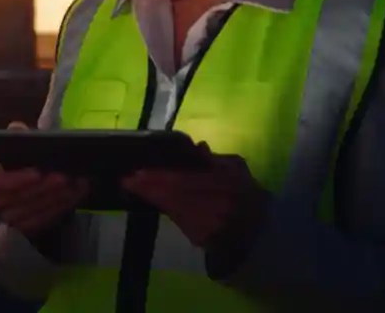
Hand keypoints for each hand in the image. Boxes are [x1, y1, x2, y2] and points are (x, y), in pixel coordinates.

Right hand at [0, 121, 89, 237]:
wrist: (41, 176)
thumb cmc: (30, 159)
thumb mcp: (25, 143)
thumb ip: (19, 134)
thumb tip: (17, 128)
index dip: (16, 179)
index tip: (37, 173)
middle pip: (18, 199)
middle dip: (43, 188)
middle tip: (64, 177)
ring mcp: (12, 217)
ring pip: (33, 211)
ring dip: (56, 197)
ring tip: (74, 184)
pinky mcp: (28, 227)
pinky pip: (43, 220)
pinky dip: (61, 206)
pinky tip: (75, 194)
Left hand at [121, 141, 269, 250]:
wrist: (257, 229)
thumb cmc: (246, 193)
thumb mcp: (237, 170)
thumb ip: (217, 159)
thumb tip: (198, 147)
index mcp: (225, 185)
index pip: (185, 180)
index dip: (160, 177)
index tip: (139, 171)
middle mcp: (214, 207)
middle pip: (174, 195)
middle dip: (148, 187)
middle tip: (127, 178)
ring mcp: (206, 225)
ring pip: (172, 208)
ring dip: (151, 197)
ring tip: (133, 186)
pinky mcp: (199, 238)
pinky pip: (176, 219)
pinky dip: (163, 207)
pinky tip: (151, 198)